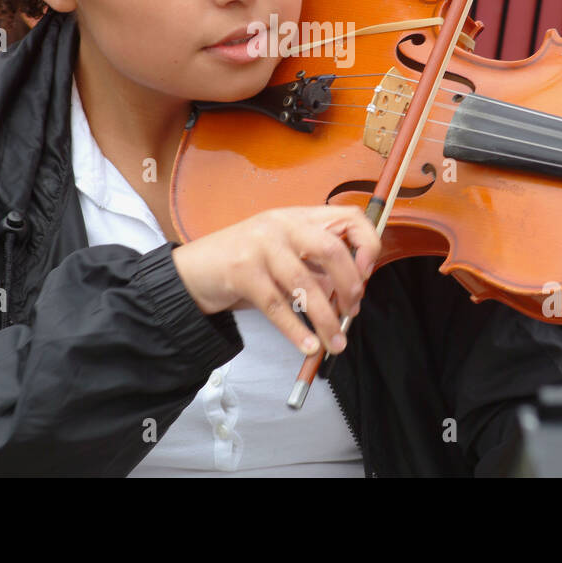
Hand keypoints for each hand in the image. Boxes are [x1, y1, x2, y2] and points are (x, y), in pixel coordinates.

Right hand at [171, 206, 380, 357]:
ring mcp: (261, 246)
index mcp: (298, 217)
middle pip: (331, 248)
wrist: (194, 270)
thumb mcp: (283, 251)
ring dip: (326, 319)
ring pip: (306, 284)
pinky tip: (308, 346)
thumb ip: (314, 262)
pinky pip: (278, 306)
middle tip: (353, 309)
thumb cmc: (244, 262)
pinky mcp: (242, 271)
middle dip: (350, 284)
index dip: (367, 244)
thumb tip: (353, 291)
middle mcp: (282, 225)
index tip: (368, 272)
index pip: (349, 216)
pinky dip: (297, 330)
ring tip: (335, 342)